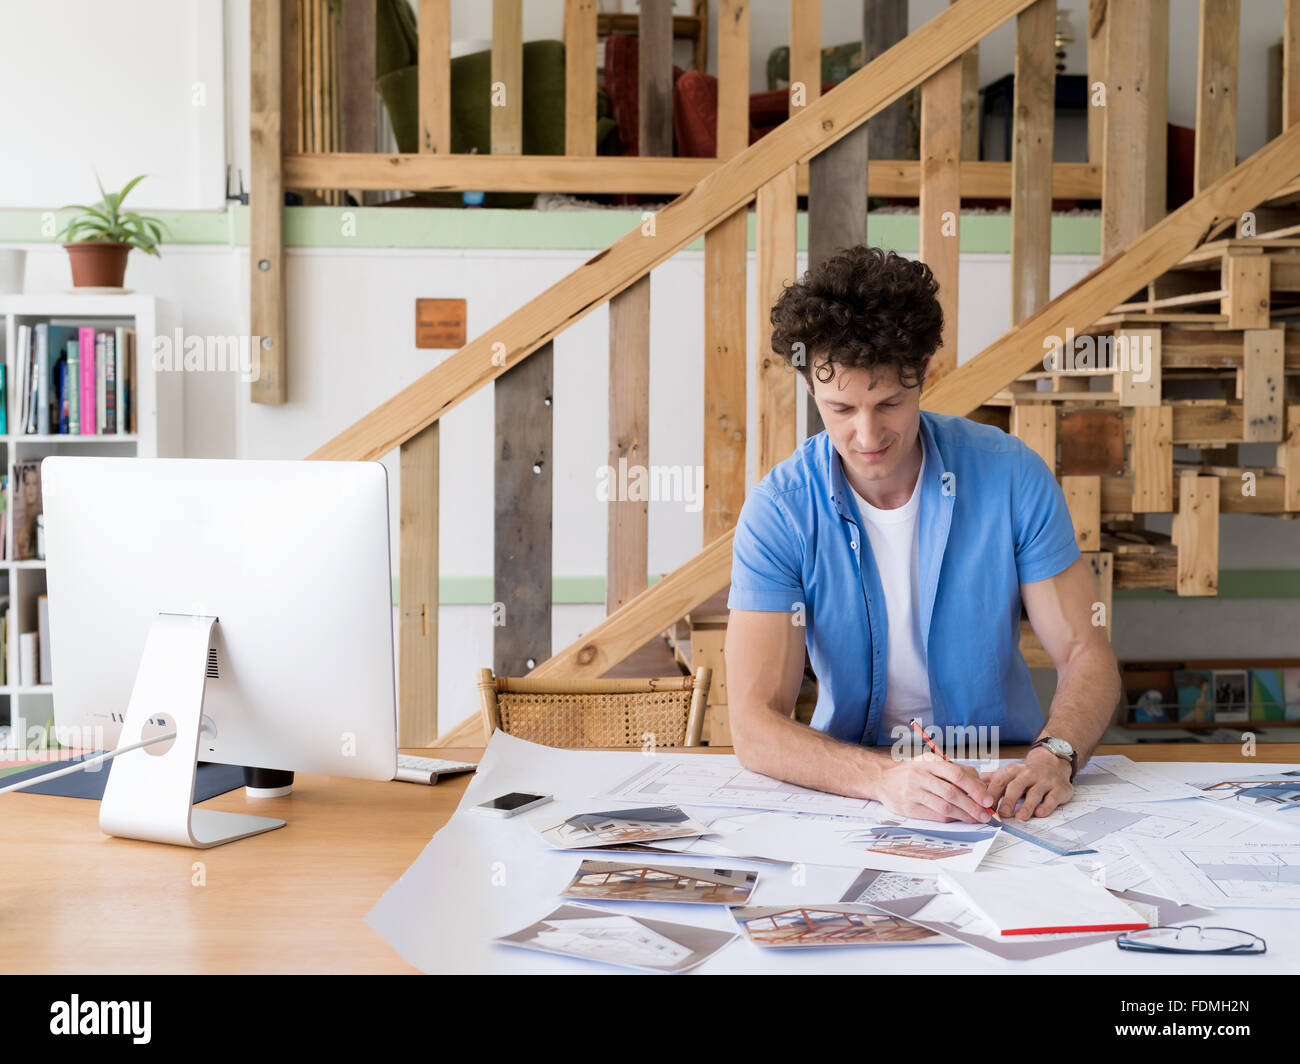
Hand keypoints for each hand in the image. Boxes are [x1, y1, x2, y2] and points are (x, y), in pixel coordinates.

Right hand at [877, 753, 995, 823]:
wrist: (883, 779)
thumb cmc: (912, 771)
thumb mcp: (931, 763)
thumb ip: (955, 770)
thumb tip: (980, 782)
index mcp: (929, 763)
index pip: (956, 774)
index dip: (974, 788)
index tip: (987, 798)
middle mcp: (921, 777)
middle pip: (952, 792)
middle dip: (973, 805)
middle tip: (986, 813)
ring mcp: (914, 793)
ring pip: (944, 807)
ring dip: (964, 815)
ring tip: (976, 818)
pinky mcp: (909, 808)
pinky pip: (934, 816)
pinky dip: (950, 819)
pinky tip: (959, 819)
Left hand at [980, 747, 1073, 819]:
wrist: (1052, 762)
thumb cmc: (1026, 773)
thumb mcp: (1008, 773)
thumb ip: (991, 781)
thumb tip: (970, 787)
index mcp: (1012, 772)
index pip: (999, 782)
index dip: (992, 795)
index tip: (985, 807)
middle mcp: (1027, 775)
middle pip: (1016, 787)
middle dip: (1009, 800)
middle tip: (1003, 813)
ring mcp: (1044, 782)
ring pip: (1035, 793)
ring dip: (1027, 805)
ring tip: (1021, 817)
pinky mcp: (1058, 789)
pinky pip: (1052, 798)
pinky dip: (1046, 807)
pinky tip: (1039, 814)